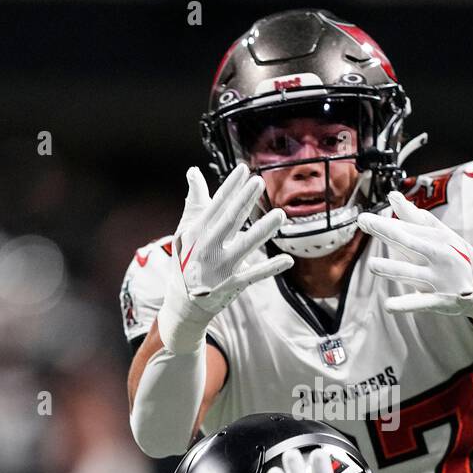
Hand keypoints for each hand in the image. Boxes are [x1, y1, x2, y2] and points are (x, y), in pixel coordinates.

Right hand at [157, 164, 294, 353]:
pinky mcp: (233, 284)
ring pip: (245, 245)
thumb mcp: (186, 232)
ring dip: (263, 230)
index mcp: (196, 233)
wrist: (184, 302)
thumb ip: (194, 202)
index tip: (244, 170)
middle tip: (259, 181)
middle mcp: (208, 248)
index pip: (215, 205)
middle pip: (230, 220)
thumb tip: (193, 172)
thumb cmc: (187, 260)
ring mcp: (221, 268)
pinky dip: (271, 268)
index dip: (230, 187)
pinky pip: (255, 274)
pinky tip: (288, 259)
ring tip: (281, 214)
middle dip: (244, 200)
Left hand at [358, 191, 472, 322]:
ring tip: (373, 265)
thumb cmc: (455, 257)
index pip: (408, 229)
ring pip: (411, 272)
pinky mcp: (439, 301)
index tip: (363, 218)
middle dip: (386, 232)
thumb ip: (414, 217)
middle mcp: (438, 256)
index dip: (385, 224)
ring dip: (392, 268)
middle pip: (408, 243)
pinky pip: (420, 303)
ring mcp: (439, 279)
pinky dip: (405, 305)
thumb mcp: (441, 235)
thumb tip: (393, 196)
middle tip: (364, 222)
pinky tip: (389, 305)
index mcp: (437, 239)